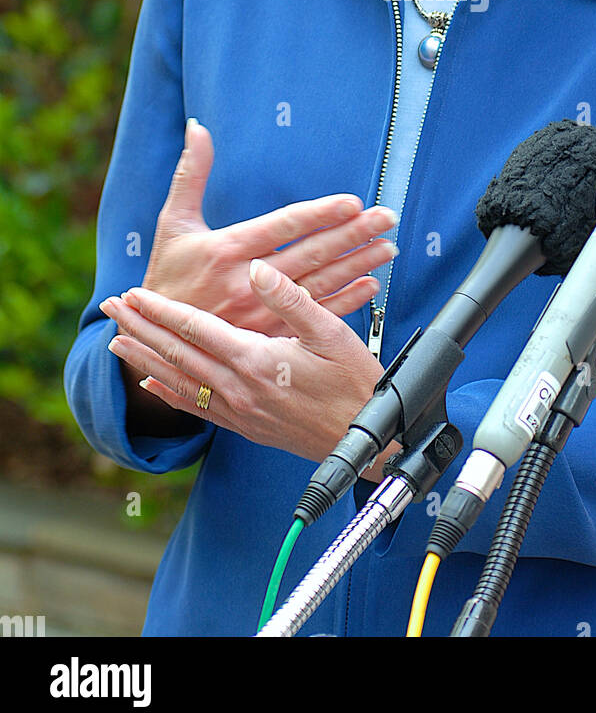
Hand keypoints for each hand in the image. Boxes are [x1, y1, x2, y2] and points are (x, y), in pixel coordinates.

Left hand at [100, 261, 401, 474]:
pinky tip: (154, 383)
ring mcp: (239, 411)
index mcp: (255, 361)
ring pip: (179, 381)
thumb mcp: (331, 332)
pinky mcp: (245, 425)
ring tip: (117, 341)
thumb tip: (257, 270)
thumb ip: (291, 299)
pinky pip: (196, 408)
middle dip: (141, 329)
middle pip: (177, 354)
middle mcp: (238, 389)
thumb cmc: (355, 383)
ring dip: (145, 357)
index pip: (196, 329)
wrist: (369, 443)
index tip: (135, 292)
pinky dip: (170, 393)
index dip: (162, 309)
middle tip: (111, 308)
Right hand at [139, 118, 397, 336]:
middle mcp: (248, 282)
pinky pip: (314, 317)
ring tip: (388, 247)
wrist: (159, 339)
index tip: (353, 203)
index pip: (284, 226)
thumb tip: (198, 126)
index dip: (320, 214)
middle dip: (353, 234)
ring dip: (358, 264)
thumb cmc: (166, 275)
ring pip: (320, 285)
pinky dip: (345, 302)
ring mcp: (261, 313)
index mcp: (227, 250)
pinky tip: (371, 285)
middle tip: (387, 218)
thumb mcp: (171, 222)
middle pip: (311, 254)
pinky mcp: (269, 336)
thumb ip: (191, 173)